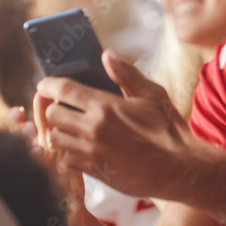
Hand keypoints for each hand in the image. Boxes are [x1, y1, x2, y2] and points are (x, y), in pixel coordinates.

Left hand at [34, 49, 199, 199]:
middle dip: (55, 108)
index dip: (49, 84)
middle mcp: (94, 129)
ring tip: (71, 128)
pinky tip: (80, 148)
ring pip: (56, 138)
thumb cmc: (169, 130)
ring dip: (60, 131)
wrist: (179, 169)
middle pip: (53, 114)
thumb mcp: (153, 95)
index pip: (63, 90)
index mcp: (106, 106)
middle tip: (64, 107)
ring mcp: (92, 152)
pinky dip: (68, 153)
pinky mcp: (95, 171)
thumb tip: (107, 54)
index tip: (46, 84)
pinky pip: (65, 160)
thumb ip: (127, 74)